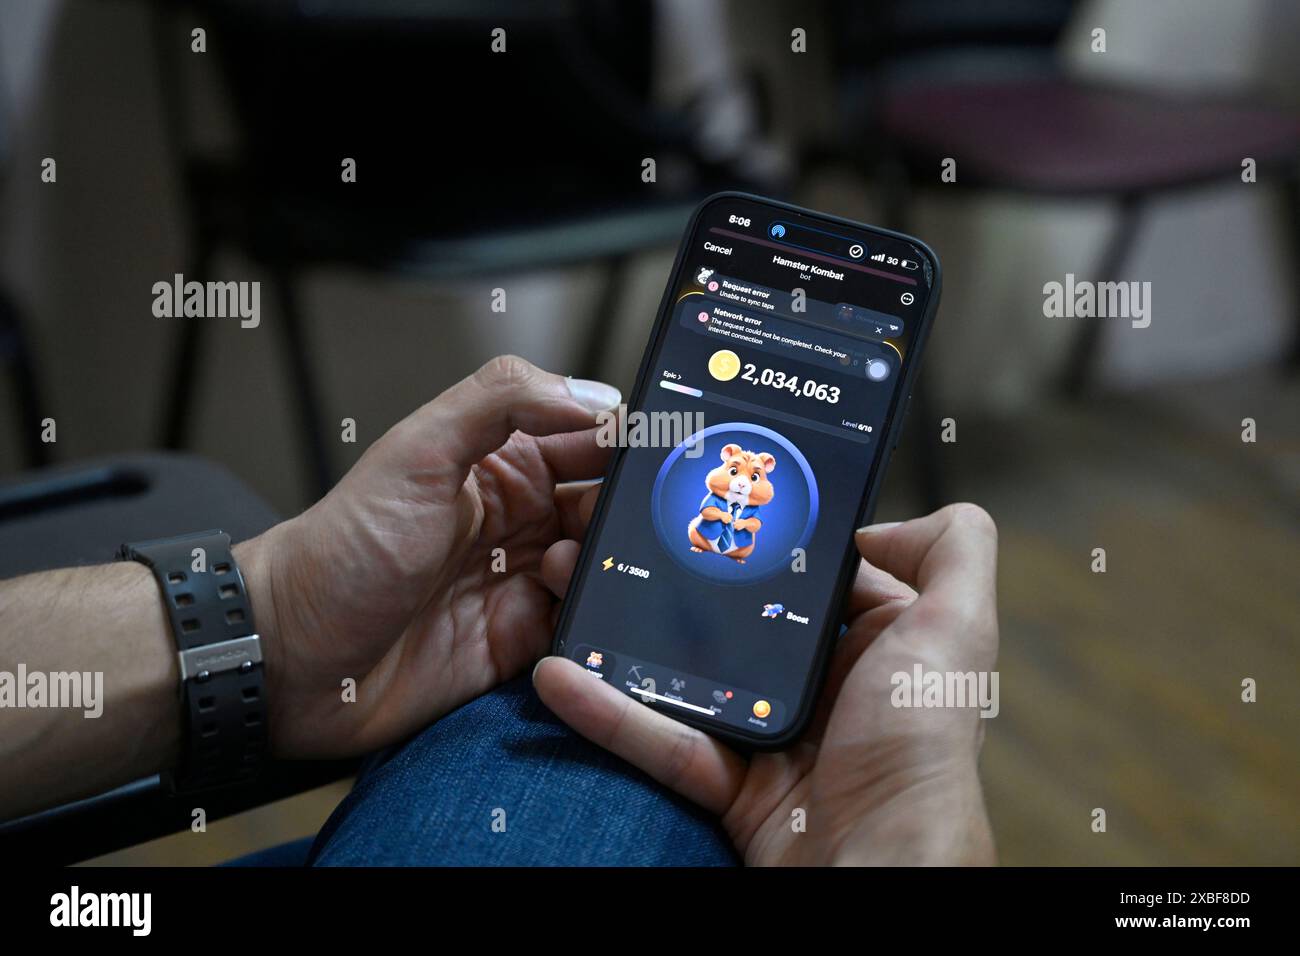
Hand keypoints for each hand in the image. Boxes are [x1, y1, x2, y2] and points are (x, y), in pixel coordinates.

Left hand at [236, 356, 618, 757]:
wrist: (292, 656)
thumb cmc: (344, 549)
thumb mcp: (418, 449)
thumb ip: (502, 400)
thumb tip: (595, 396)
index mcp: (501, 463)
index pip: (589, 438)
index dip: (626, 441)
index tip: (658, 451)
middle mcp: (519, 519)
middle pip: (609, 505)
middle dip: (628, 510)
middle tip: (630, 519)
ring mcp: (523, 582)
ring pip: (604, 565)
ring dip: (605, 565)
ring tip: (564, 567)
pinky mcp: (522, 643)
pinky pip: (583, 628)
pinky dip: (593, 621)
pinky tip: (569, 612)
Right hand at [534, 503, 998, 864]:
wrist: (878, 869)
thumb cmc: (922, 751)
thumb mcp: (958, 631)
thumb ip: (952, 553)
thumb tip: (875, 523)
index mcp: (875, 645)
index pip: (808, 574)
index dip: (756, 537)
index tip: (695, 498)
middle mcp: (824, 687)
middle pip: (732, 619)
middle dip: (668, 578)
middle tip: (610, 537)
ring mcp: (770, 737)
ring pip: (681, 675)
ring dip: (620, 637)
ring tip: (566, 586)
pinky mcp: (728, 788)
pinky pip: (658, 742)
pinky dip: (607, 713)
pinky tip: (559, 677)